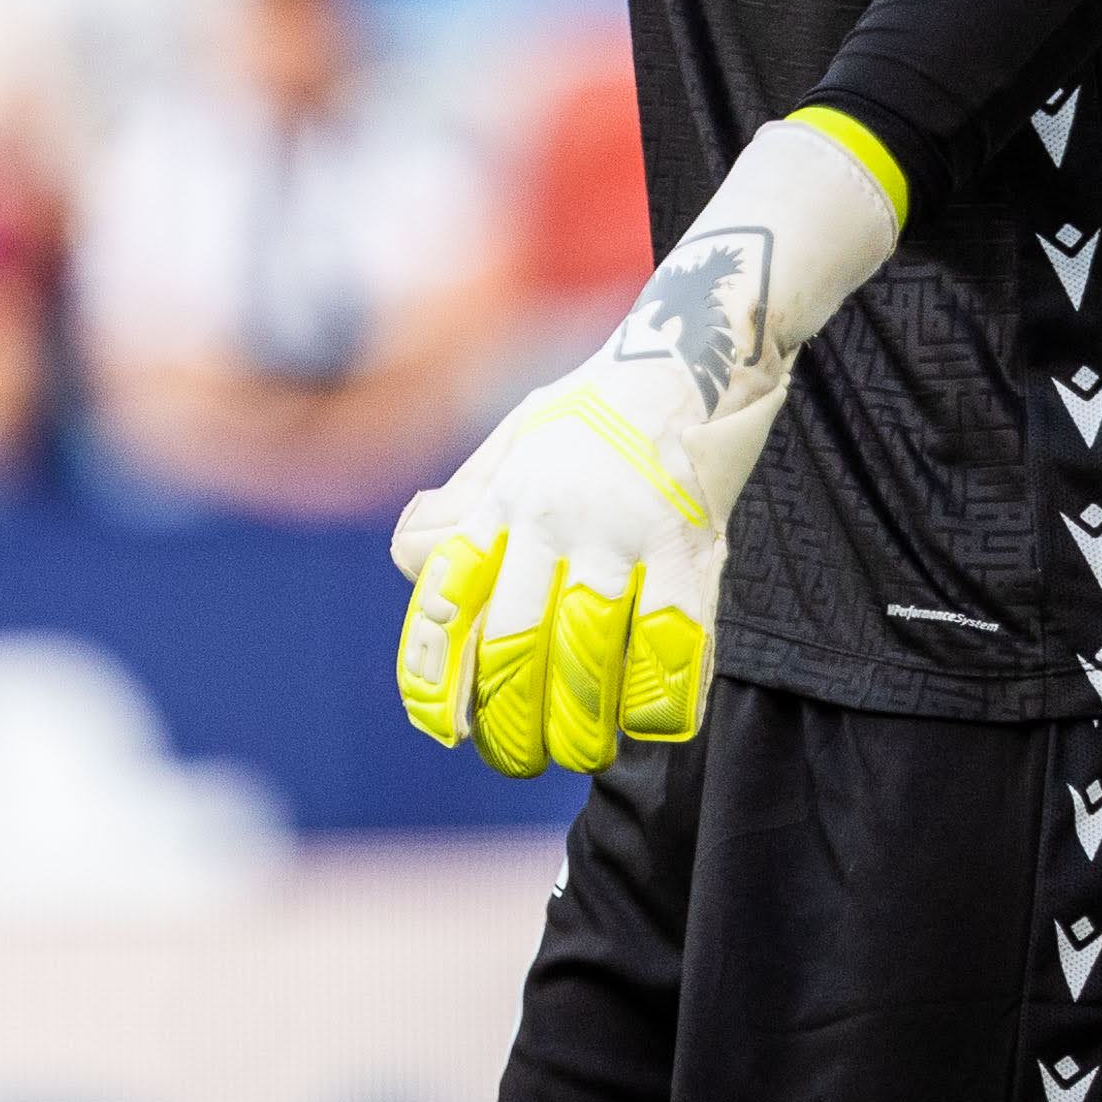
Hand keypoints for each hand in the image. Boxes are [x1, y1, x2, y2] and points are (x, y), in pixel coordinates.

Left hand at [391, 266, 788, 774]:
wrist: (688, 342)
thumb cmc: (593, 404)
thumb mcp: (511, 441)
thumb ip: (464, 505)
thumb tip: (411, 557)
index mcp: (501, 498)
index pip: (449, 597)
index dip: (439, 673)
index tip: (444, 730)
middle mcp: (549, 515)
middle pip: (514, 641)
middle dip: (510, 719)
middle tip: (520, 758)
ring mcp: (620, 526)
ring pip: (586, 646)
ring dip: (582, 718)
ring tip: (584, 752)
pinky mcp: (690, 535)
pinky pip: (675, 631)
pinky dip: (666, 691)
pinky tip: (658, 725)